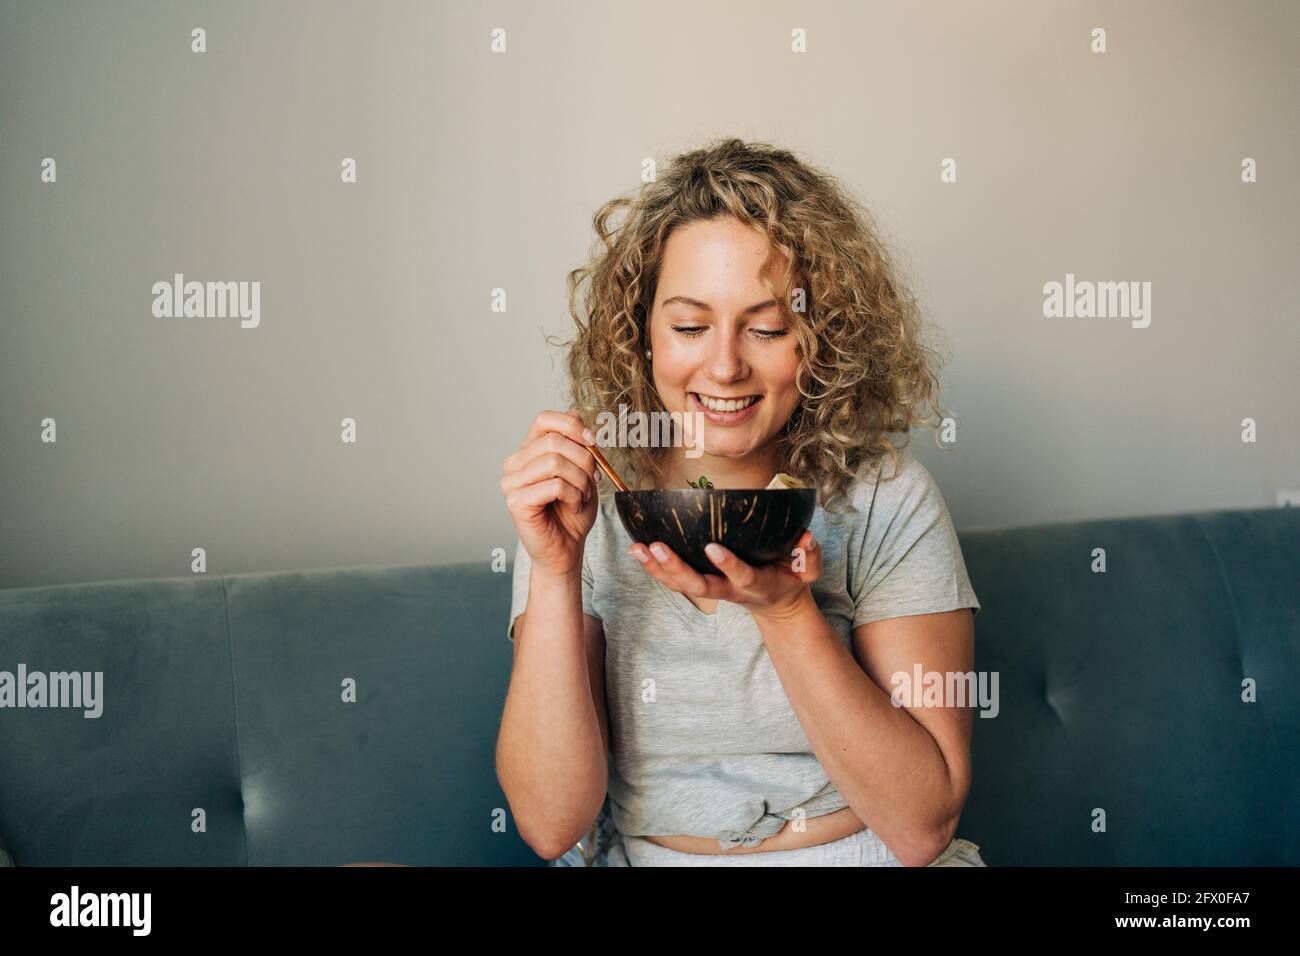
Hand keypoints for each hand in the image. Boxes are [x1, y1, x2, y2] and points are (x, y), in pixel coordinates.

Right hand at [501, 408, 600, 577]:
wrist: (567, 548)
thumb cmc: (572, 511)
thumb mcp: (582, 471)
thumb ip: (576, 443)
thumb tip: (573, 410)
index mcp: (528, 451)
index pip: (544, 419)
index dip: (572, 425)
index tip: (593, 441)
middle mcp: (514, 464)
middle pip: (554, 441)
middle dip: (584, 460)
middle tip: (592, 481)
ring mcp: (511, 483)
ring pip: (555, 462)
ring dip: (580, 480)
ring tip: (582, 495)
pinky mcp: (515, 502)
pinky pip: (555, 485)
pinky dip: (573, 495)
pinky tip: (573, 506)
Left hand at [627, 529, 822, 621]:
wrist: (776, 602)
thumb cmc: (789, 579)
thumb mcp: (808, 571)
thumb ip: (809, 558)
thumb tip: (805, 539)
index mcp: (754, 584)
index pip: (740, 576)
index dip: (728, 564)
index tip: (713, 547)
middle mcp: (729, 589)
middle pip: (699, 586)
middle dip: (677, 568)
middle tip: (657, 547)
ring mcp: (712, 588)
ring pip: (680, 585)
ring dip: (656, 568)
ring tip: (637, 548)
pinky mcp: (700, 583)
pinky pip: (672, 580)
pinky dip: (653, 567)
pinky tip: (636, 549)